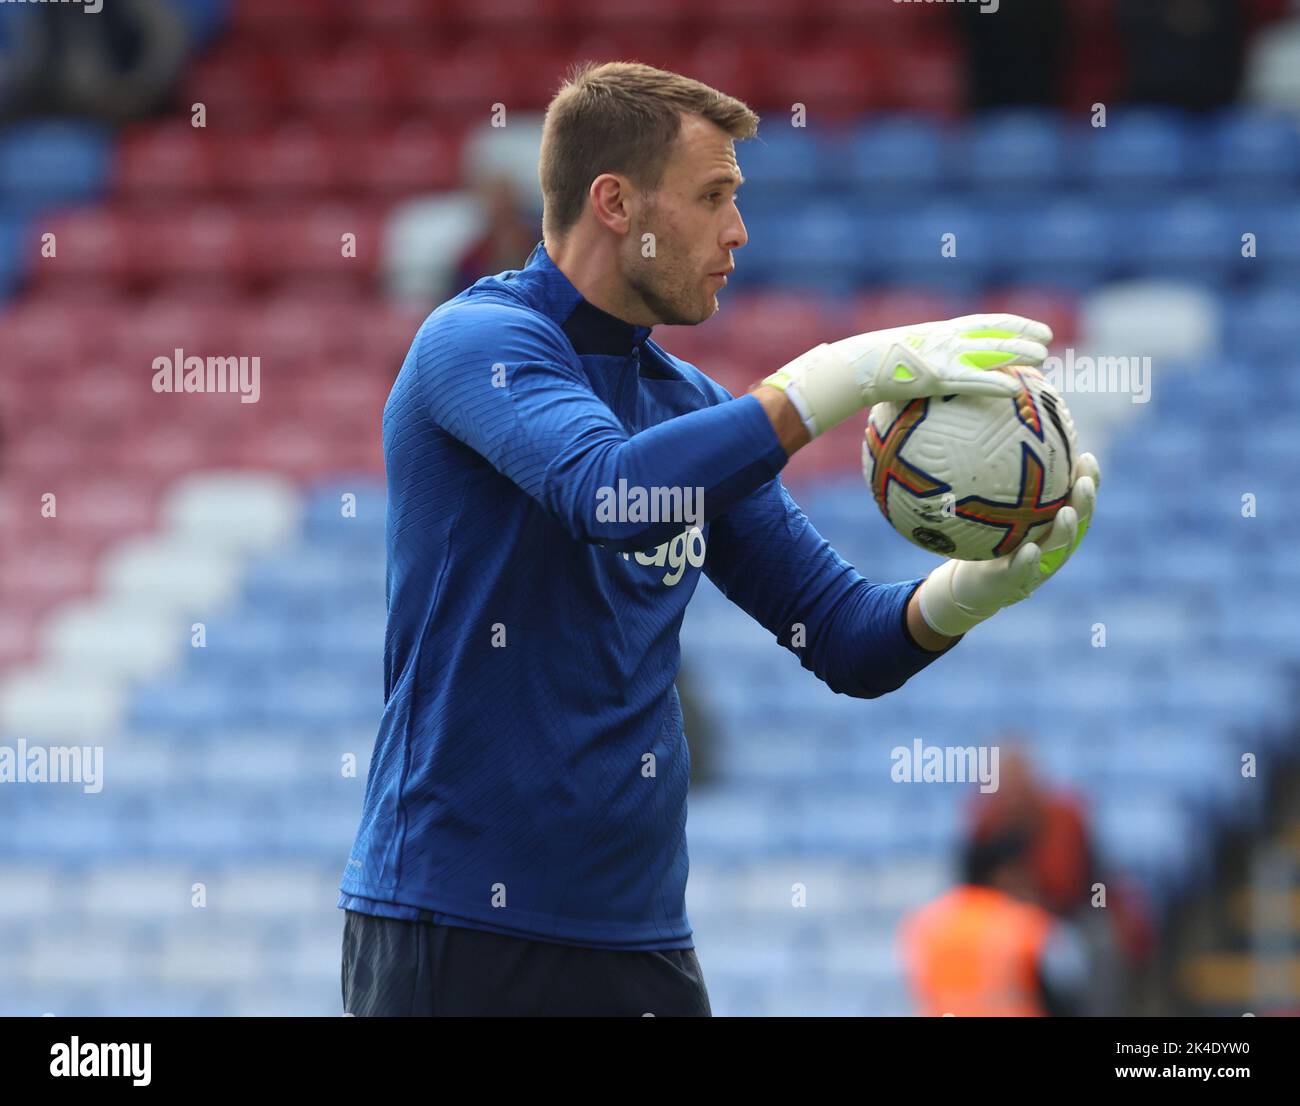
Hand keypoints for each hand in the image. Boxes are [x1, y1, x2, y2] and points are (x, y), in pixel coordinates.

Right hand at [761, 313, 1051, 438]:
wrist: (855, 367)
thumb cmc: (870, 372)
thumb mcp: (897, 367)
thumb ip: (917, 374)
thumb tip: (919, 389)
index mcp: (939, 332)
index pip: (982, 322)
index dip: (1010, 323)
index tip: (1034, 327)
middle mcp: (946, 338)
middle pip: (993, 332)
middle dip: (1022, 333)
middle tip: (1047, 340)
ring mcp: (944, 355)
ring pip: (990, 350)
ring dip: (1019, 352)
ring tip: (1044, 357)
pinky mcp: (939, 376)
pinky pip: (975, 380)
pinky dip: (997, 383)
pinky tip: (1017, 391)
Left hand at [916, 453, 1099, 637]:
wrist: (970, 585)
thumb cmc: (986, 540)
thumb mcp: (996, 508)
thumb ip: (1003, 480)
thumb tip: (997, 434)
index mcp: (1052, 525)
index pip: (1077, 500)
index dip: (1088, 481)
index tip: (1087, 457)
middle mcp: (1052, 546)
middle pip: (1076, 523)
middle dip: (1084, 503)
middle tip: (1085, 483)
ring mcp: (1036, 566)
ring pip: (1057, 548)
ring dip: (1063, 530)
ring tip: (1065, 513)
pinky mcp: (1013, 583)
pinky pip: (1022, 572)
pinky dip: (1029, 562)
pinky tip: (1031, 550)